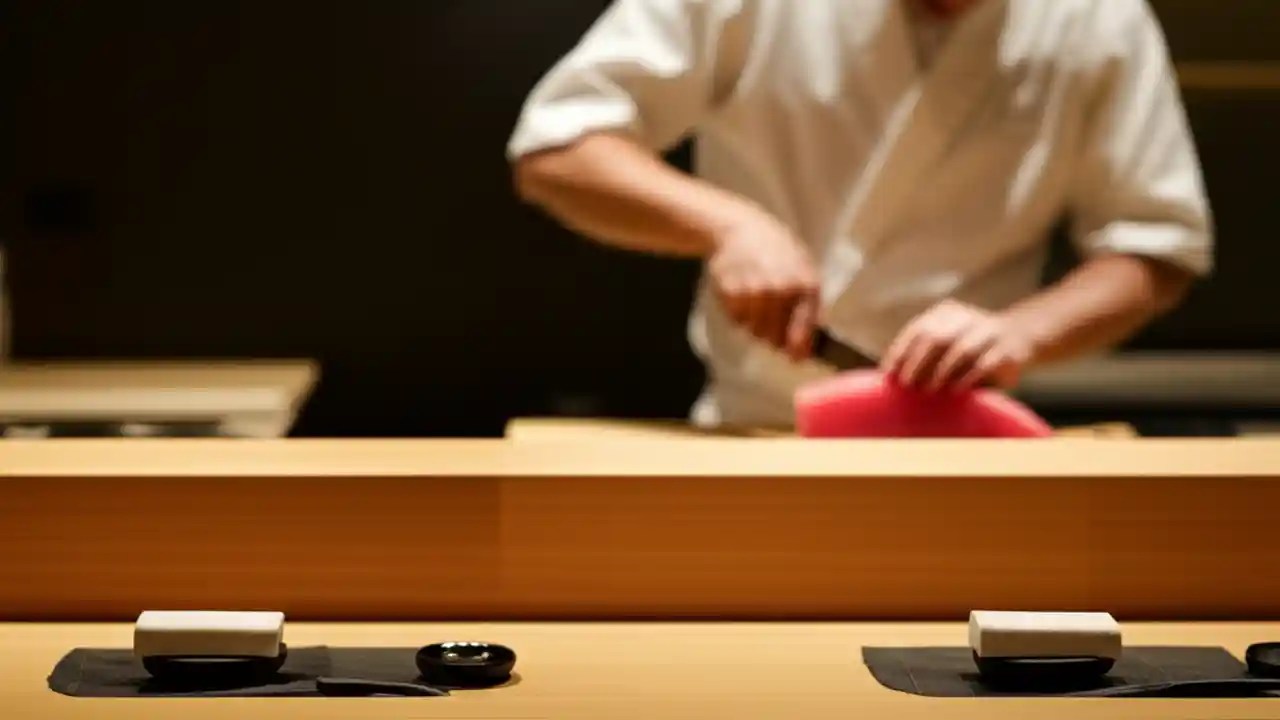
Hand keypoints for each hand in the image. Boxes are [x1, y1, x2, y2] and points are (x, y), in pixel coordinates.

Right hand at [707, 209, 819, 360]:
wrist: (739, 230)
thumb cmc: (777, 253)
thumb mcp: (802, 269)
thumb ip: (808, 304)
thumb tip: (809, 340)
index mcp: (804, 284)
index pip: (804, 328)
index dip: (800, 349)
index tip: (796, 358)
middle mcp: (780, 289)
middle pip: (776, 337)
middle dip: (775, 337)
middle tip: (772, 323)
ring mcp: (755, 292)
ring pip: (755, 332)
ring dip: (755, 325)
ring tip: (757, 301)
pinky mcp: (732, 293)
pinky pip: (737, 321)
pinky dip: (740, 315)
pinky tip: (743, 293)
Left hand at [882, 300, 1036, 391]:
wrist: (1021, 335)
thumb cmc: (971, 345)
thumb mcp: (947, 339)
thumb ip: (922, 351)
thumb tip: (890, 376)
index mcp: (946, 312)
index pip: (917, 329)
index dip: (900, 351)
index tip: (888, 373)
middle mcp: (966, 317)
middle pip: (935, 337)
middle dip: (917, 362)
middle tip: (906, 383)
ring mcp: (989, 331)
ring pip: (960, 349)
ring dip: (941, 372)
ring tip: (929, 389)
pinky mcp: (1007, 349)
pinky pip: (983, 364)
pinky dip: (966, 378)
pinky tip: (955, 390)